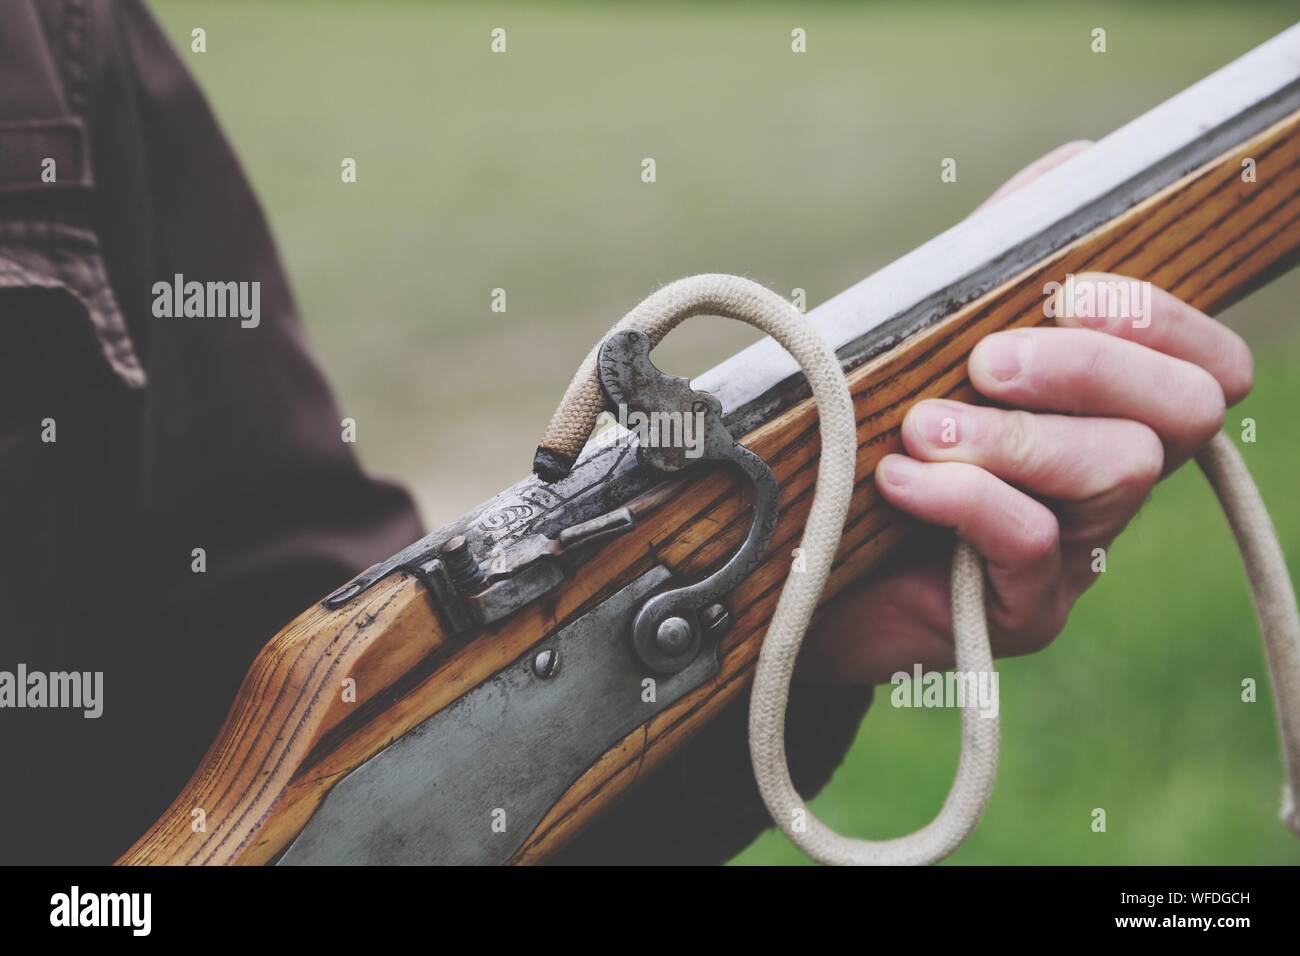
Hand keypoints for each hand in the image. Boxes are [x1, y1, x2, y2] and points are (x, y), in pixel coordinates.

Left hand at [800, 142, 1253, 683]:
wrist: (799, 557)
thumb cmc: (874, 436)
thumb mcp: (935, 333)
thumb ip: (1003, 254)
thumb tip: (1077, 164)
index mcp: (1107, 406)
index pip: (1208, 362)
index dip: (1162, 319)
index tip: (1067, 294)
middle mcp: (1112, 475)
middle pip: (1186, 410)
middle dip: (1090, 367)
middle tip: (987, 361)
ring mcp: (1079, 549)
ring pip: (1118, 472)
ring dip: (1017, 434)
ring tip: (921, 426)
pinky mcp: (1026, 608)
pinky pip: (1031, 542)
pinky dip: (966, 497)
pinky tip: (899, 478)